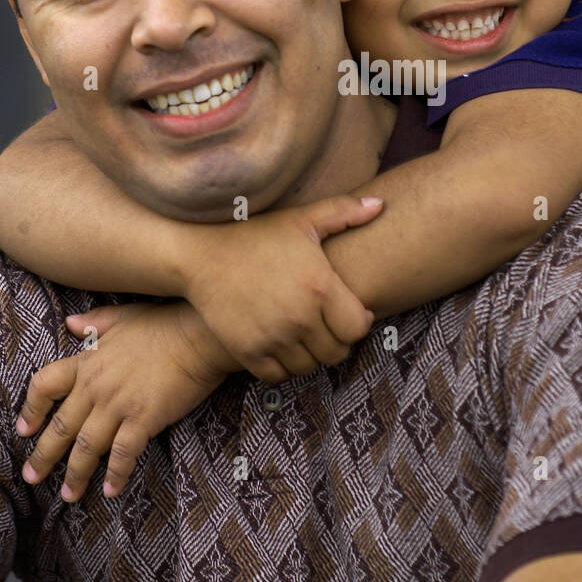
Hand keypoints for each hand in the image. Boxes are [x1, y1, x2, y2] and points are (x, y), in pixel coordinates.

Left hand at [17, 300, 230, 500]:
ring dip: (76, 474)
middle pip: (60, 427)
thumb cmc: (166, 323)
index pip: (45, 385)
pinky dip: (116, 474)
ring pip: (87, 447)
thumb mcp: (124, 316)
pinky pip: (124, 453)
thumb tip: (70, 323)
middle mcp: (96, 386)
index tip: (24, 430)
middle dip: (43, 457)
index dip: (31, 409)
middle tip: (31, 478)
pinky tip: (111, 490)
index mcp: (88, 362)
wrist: (200, 334)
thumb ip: (94, 322)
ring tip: (69, 496)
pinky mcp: (144, 418)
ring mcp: (118, 404)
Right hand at [181, 194, 383, 382]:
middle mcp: (299, 317)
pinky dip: (284, 366)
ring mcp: (273, 337)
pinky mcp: (248, 351)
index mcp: (319, 286)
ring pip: (309, 367)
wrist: (201, 254)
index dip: (359, 322)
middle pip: (337, 352)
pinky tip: (282, 346)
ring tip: (306, 336)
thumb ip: (344, 212)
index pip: (358, 327)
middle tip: (328, 327)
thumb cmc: (256, 234)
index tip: (351, 313)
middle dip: (338, 341)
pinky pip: (279, 376)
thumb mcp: (301, 219)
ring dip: (312, 355)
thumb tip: (380, 204)